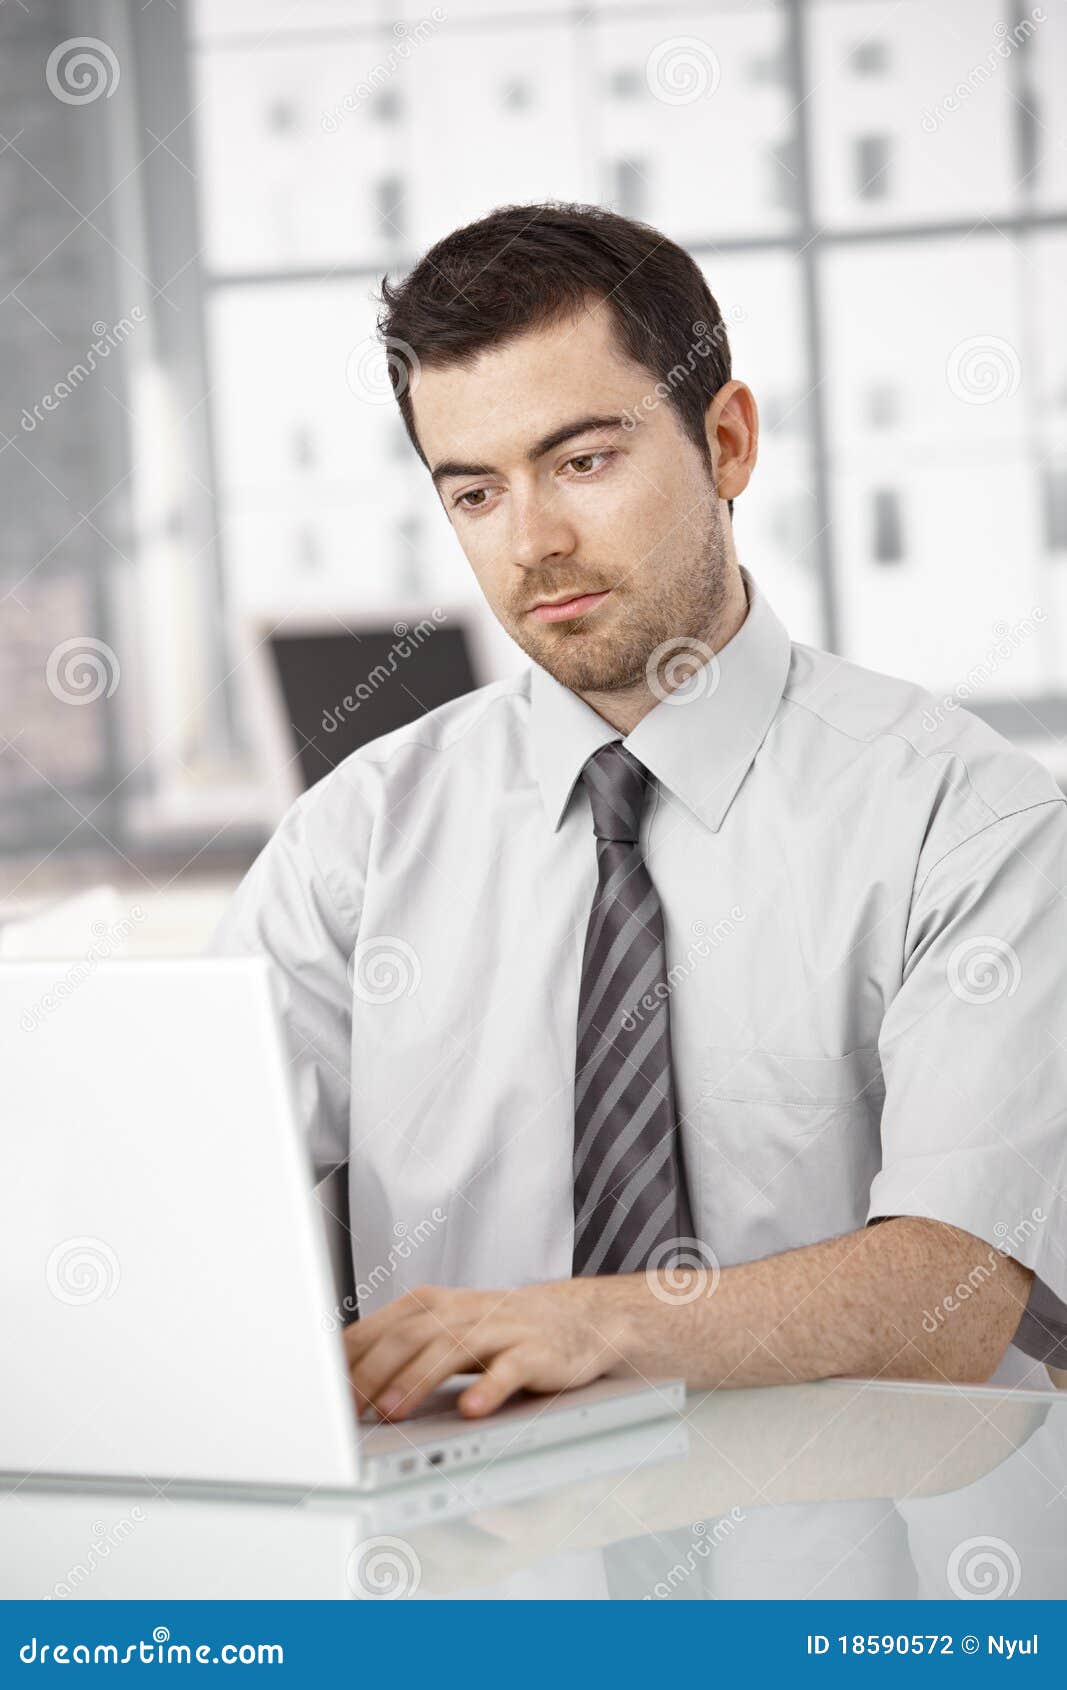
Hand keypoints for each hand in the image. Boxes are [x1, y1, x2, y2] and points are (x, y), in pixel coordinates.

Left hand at [342, 1277, 642, 1420]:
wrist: (575, 1319)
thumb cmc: (497, 1330)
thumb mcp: (442, 1331)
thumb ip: (396, 1349)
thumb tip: (337, 1381)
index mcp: (430, 1306)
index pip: (376, 1330)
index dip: (346, 1363)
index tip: (319, 1395)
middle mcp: (460, 1312)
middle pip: (406, 1338)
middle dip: (372, 1374)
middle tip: (347, 1411)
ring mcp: (498, 1329)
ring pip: (450, 1350)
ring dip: (416, 1380)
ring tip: (393, 1411)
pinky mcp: (533, 1352)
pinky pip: (508, 1370)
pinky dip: (488, 1388)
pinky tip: (470, 1409)